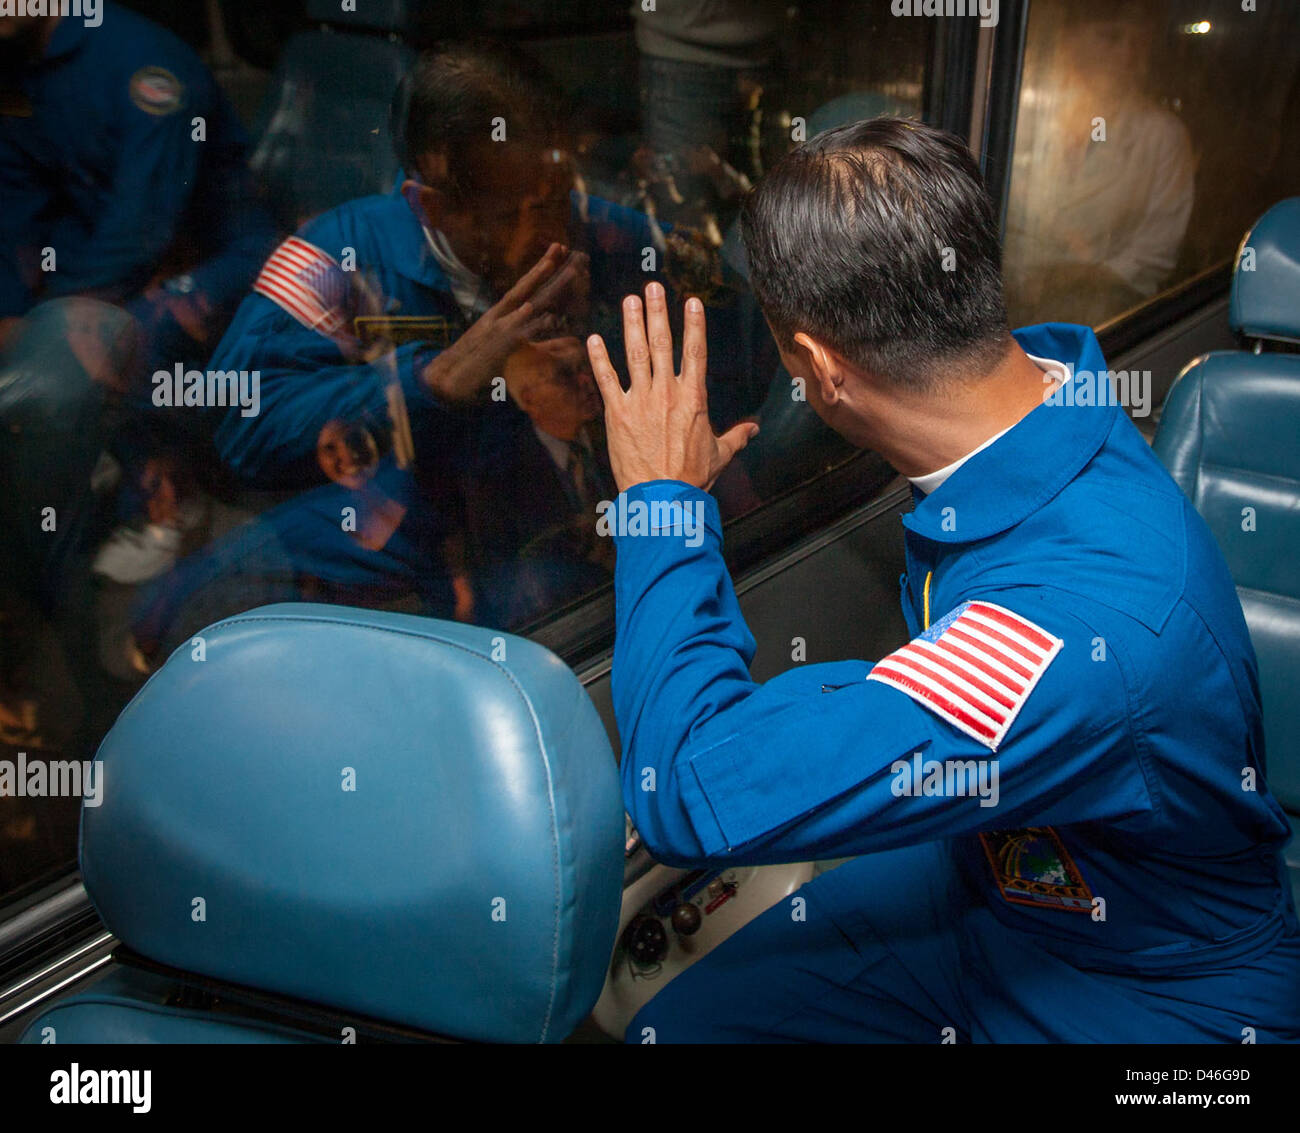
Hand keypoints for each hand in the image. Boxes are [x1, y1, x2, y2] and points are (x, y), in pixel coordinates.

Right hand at [420, 243, 581, 401]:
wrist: (448, 379)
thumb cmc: (475, 366)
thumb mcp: (497, 344)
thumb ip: (518, 334)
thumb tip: (535, 326)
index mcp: (499, 314)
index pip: (525, 287)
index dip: (542, 269)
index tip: (558, 250)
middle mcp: (500, 316)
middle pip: (529, 287)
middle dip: (549, 267)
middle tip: (567, 248)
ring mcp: (499, 329)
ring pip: (530, 304)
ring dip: (550, 288)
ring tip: (569, 271)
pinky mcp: (498, 348)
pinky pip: (516, 333)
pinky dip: (525, 322)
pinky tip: (537, 310)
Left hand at [586, 281, 757, 492]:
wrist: (662, 497)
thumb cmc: (691, 477)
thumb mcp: (720, 454)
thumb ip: (737, 437)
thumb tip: (754, 430)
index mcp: (693, 398)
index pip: (695, 352)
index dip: (694, 325)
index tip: (691, 302)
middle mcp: (666, 392)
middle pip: (663, 344)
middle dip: (658, 313)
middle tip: (653, 287)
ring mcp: (640, 401)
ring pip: (635, 354)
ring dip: (631, 324)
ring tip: (629, 300)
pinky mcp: (617, 414)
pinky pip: (606, 380)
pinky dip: (599, 359)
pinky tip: (593, 339)